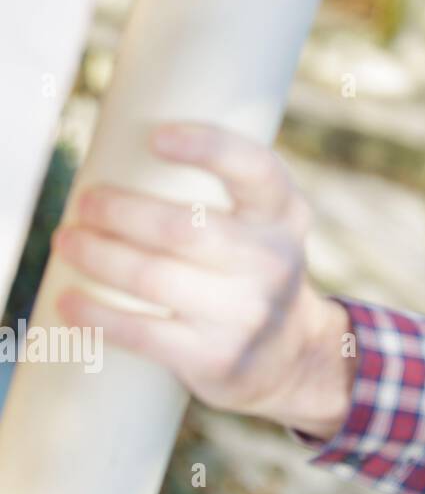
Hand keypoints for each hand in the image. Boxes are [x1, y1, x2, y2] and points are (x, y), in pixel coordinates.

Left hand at [52, 122, 356, 441]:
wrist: (289, 353)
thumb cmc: (252, 266)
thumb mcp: (264, 222)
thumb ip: (223, 188)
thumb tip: (121, 153)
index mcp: (284, 213)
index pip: (254, 169)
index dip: (207, 148)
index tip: (156, 137)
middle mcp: (272, 261)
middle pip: (182, 229)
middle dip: (119, 212)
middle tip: (85, 203)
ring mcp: (246, 312)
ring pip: (153, 278)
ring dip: (97, 256)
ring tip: (67, 242)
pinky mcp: (216, 356)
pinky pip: (142, 332)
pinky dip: (96, 315)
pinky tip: (69, 300)